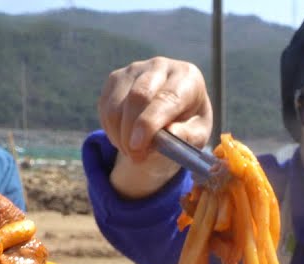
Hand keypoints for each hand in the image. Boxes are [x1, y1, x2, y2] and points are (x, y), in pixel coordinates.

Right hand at [98, 57, 212, 198]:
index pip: (167, 97)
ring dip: (120, 136)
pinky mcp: (116, 78)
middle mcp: (161, 66)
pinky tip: (125, 140)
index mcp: (188, 76)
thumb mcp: (198, 134)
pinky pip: (105, 108)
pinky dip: (112, 131)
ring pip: (117, 105)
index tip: (138, 146)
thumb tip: (171, 133)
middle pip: (138, 96)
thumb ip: (188, 135)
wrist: (174, 112)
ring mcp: (135, 69)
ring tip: (133, 153)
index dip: (149, 123)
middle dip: (132, 131)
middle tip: (135, 157)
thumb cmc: (188, 124)